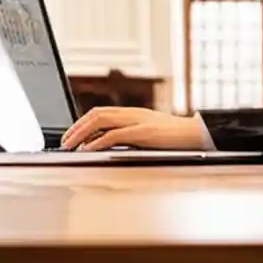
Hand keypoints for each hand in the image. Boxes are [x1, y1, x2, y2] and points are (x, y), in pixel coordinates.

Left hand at [61, 107, 204, 150]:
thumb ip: (131, 136)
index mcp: (133, 113)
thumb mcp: (150, 134)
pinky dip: (98, 141)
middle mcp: (133, 113)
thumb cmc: (176, 138)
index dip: (81, 122)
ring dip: (82, 133)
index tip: (70, 136)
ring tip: (70, 145)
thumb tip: (109, 146)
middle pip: (96, 114)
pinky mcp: (144, 132)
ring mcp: (138, 121)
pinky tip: (89, 149)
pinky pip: (115, 134)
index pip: (100, 112)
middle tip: (64, 142)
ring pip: (101, 120)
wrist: (199, 135)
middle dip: (76, 127)